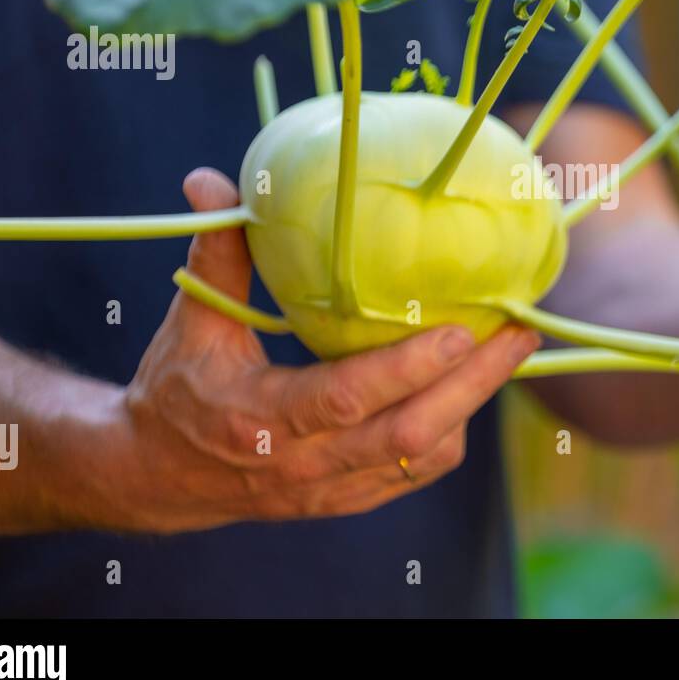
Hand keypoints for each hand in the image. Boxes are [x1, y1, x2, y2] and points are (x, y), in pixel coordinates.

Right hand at [112, 168, 538, 533]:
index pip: (343, 400)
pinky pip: (414, 472)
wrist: (158, 478)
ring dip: (470, 406)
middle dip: (474, 386)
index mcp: (259, 418)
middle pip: (406, 434)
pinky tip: (467, 390)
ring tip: (507, 354)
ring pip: (420, 457)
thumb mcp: (189, 323)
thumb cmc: (176, 389)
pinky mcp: (346, 500)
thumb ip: (215, 255)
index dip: (406, 369)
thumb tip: (210, 179)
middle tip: (521, 335)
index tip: (460, 331)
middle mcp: (301, 464)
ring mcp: (329, 489)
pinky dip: (448, 432)